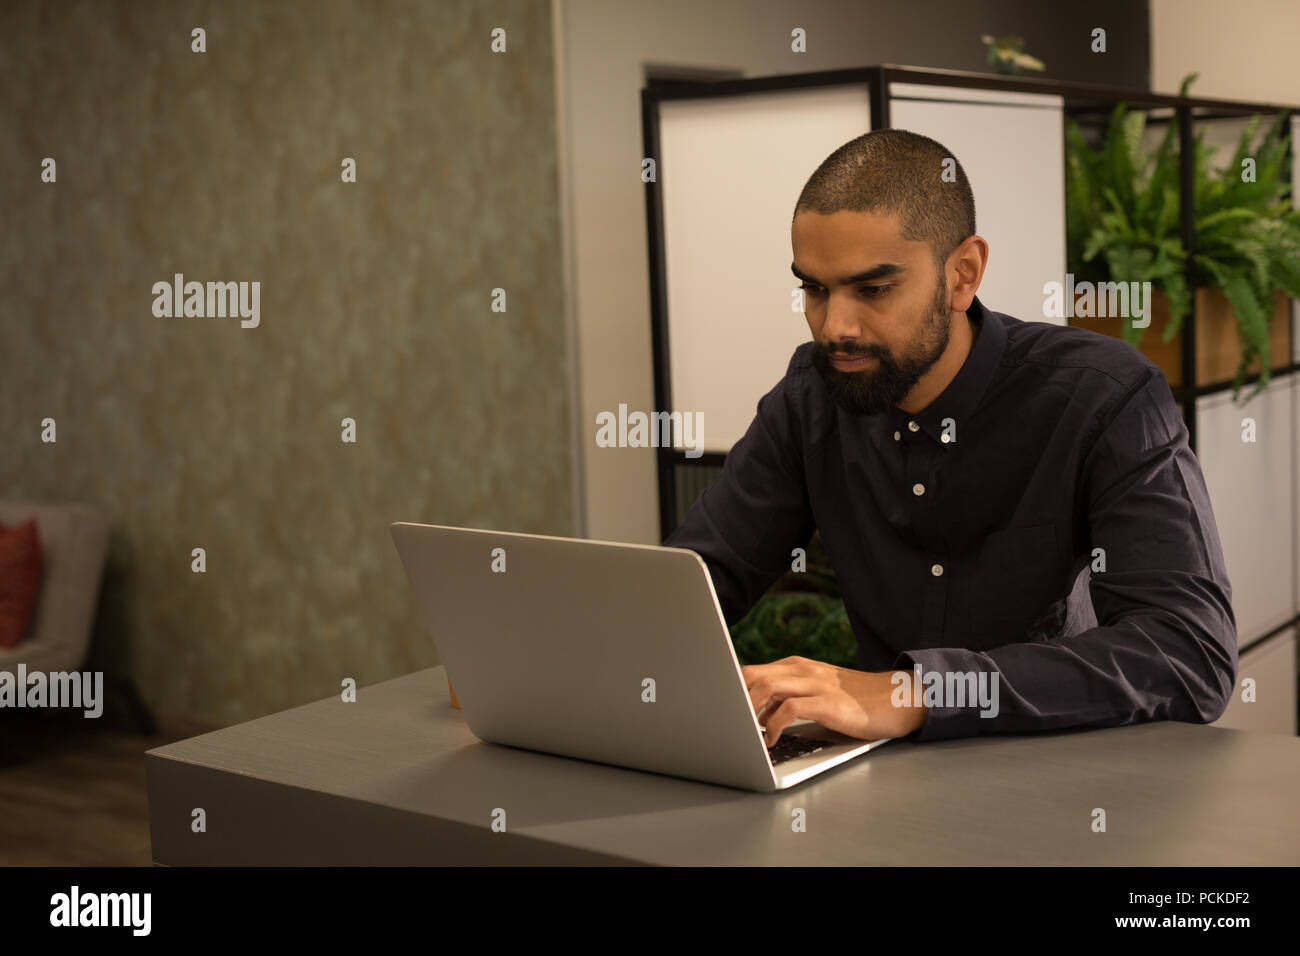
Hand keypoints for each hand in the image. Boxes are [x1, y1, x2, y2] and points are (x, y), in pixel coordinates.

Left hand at [740, 656, 928, 744]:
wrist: (897, 698)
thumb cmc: (855, 700)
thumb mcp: (818, 691)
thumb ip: (788, 695)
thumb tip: (755, 713)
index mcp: (798, 666)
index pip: (752, 670)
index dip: (731, 688)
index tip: (720, 708)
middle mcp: (804, 670)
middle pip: (753, 675)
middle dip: (734, 698)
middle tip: (728, 721)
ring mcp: (817, 685)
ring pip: (768, 687)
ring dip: (750, 710)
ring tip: (745, 730)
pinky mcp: (829, 703)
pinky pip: (792, 709)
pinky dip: (775, 724)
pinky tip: (773, 738)